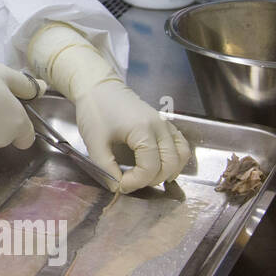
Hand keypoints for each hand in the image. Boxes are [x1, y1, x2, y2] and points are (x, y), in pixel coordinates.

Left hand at [74, 79, 190, 192]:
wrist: (98, 87)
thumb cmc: (95, 110)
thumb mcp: (94, 142)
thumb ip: (106, 168)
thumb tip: (118, 188)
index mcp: (143, 130)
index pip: (150, 168)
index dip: (136, 182)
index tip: (120, 185)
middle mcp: (160, 127)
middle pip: (169, 165)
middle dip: (151, 180)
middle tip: (130, 182)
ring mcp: (165, 124)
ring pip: (181, 156)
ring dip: (167, 172)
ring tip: (145, 177)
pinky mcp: (165, 123)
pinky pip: (181, 145)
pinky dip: (175, 160)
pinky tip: (160, 166)